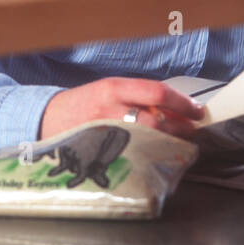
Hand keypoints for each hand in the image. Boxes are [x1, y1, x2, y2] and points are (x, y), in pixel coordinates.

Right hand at [39, 78, 204, 140]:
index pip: (157, 92)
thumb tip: (175, 108)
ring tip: (181, 143)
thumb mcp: (109, 90)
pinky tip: (159, 156)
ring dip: (170, 142)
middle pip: (157, 119)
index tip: (196, 110)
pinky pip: (133, 156)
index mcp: (114, 88)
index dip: (182, 103)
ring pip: (148, 139)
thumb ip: (138, 97)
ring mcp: (105, 133)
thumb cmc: (83, 103)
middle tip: (193, 130)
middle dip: (181, 126)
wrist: (46, 119)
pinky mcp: (100, 154)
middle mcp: (110, 109)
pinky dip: (151, 156)